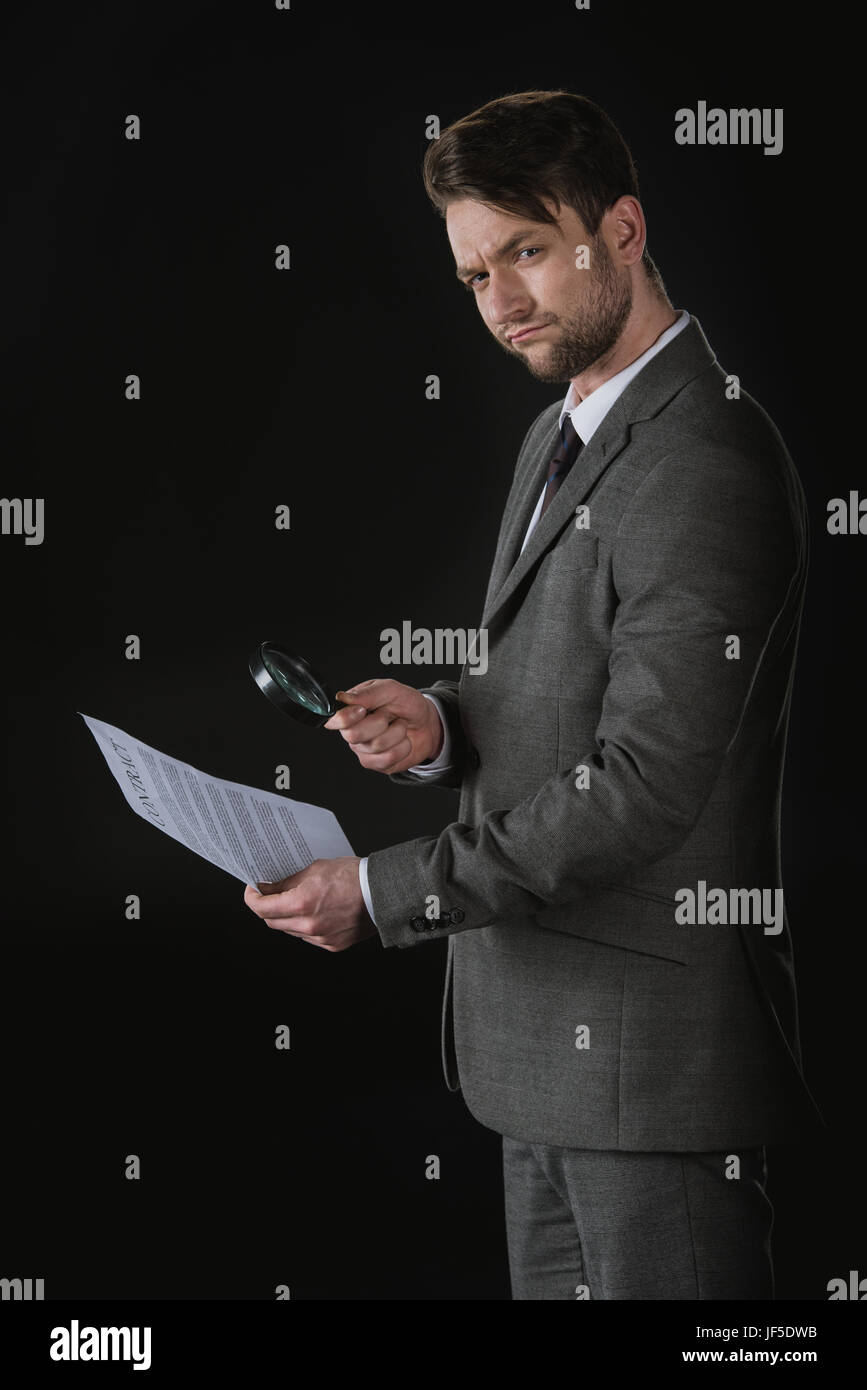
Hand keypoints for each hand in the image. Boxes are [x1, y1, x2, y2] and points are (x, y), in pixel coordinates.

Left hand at [243, 857, 377, 951]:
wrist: (383, 892)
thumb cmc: (354, 876)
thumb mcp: (316, 869)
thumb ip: (288, 881)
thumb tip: (268, 887)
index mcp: (302, 903)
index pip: (262, 908)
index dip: (253, 898)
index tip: (253, 890)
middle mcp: (309, 925)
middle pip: (272, 922)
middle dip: (267, 908)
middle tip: (271, 894)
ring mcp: (321, 938)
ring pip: (290, 931)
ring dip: (287, 918)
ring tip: (297, 901)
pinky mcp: (332, 945)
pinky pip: (309, 938)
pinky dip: (305, 926)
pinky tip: (315, 913)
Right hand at [323, 679, 442, 773]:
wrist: (426, 723)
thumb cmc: (406, 704)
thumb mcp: (391, 689)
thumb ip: (368, 693)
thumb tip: (344, 698)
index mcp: (351, 710)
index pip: (337, 719)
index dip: (348, 717)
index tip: (363, 710)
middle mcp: (353, 731)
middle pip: (353, 734)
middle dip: (379, 722)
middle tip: (388, 715)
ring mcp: (363, 750)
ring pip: (375, 746)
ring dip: (397, 733)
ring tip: (399, 726)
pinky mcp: (376, 764)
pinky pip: (388, 759)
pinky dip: (403, 747)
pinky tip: (402, 741)